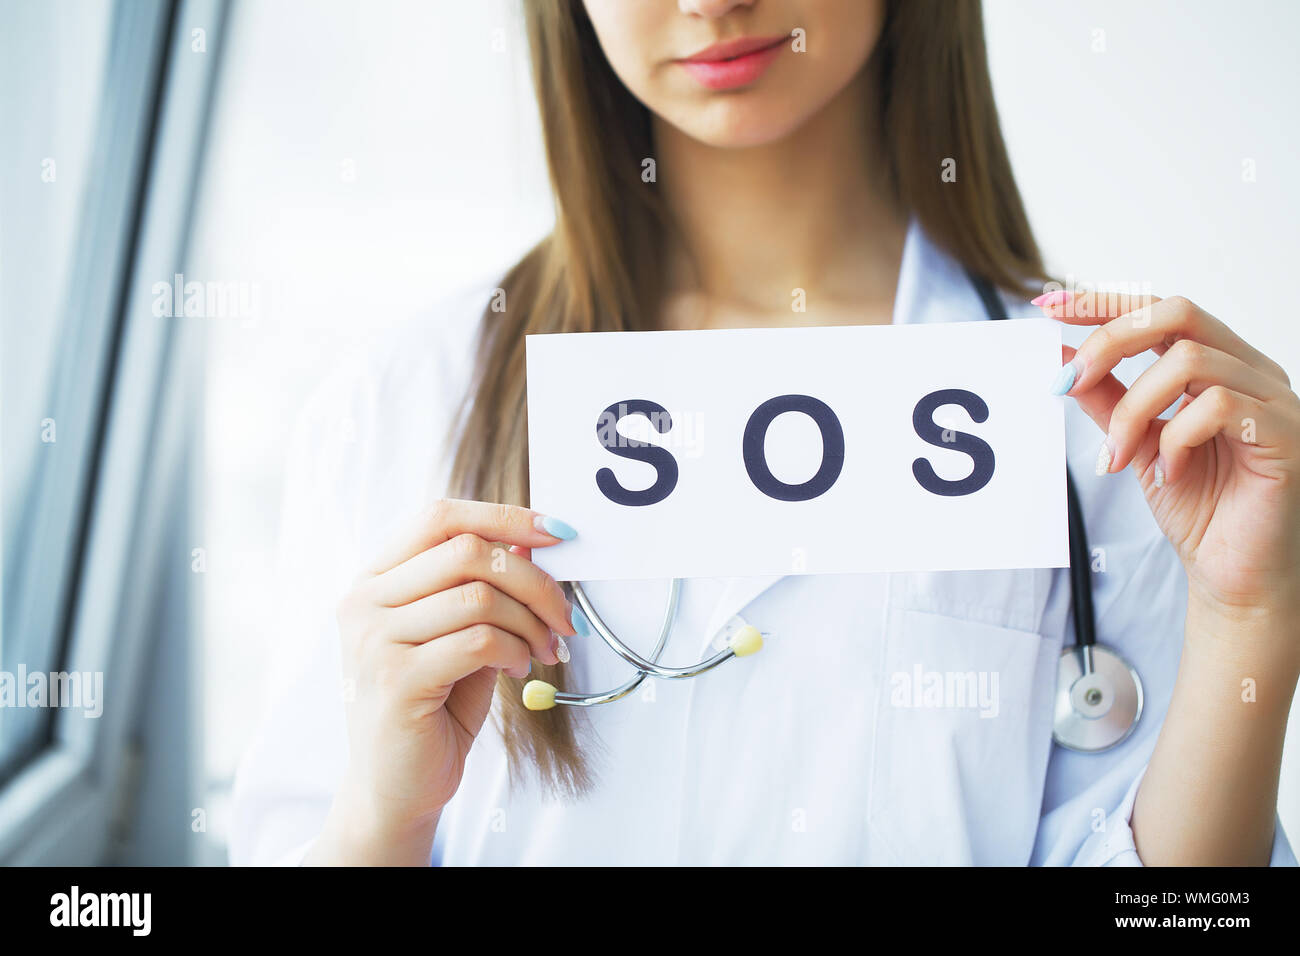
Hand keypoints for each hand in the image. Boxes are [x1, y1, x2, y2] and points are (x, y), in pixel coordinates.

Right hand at [306, 499, 579, 864]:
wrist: (396, 787)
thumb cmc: (433, 706)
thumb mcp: (460, 634)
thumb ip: (483, 588)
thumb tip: (532, 542)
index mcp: (374, 579)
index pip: (439, 516)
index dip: (504, 516)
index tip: (557, 533)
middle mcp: (363, 601)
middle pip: (467, 551)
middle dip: (533, 579)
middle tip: (564, 615)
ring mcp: (373, 640)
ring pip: (479, 596)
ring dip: (530, 623)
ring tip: (543, 649)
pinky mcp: (395, 680)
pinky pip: (478, 641)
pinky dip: (515, 650)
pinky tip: (520, 669)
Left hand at [1036, 291, 1299, 623]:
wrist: (1234, 573)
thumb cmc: (1197, 505)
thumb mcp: (1135, 441)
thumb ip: (1103, 397)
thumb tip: (1059, 359)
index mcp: (1217, 363)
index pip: (1160, 309)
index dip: (1104, 302)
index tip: (1048, 306)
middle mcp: (1250, 369)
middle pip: (1177, 312)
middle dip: (1110, 340)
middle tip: (1069, 382)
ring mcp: (1273, 396)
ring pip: (1189, 361)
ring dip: (1134, 410)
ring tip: (1118, 457)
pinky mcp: (1285, 432)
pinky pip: (1219, 406)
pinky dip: (1177, 437)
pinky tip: (1169, 472)